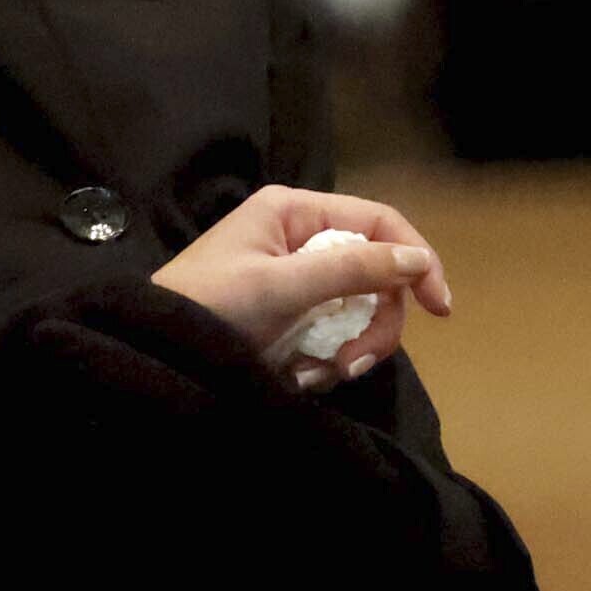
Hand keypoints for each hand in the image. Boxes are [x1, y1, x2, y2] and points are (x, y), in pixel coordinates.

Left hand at [150, 184, 453, 391]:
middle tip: (349, 363)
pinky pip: (332, 336)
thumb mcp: (282, 287)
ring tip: (313, 376)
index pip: (379, 222)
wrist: (153, 354)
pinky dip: (324, 362)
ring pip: (358, 312)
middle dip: (372, 324)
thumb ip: (352, 269)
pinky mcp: (289, 319)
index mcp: (295, 212)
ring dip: (347, 350)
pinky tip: (298, 379)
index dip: (416, 260)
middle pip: (375, 275)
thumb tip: (418, 259)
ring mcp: (295, 281)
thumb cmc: (208, 308)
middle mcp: (299, 238)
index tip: (438, 310)